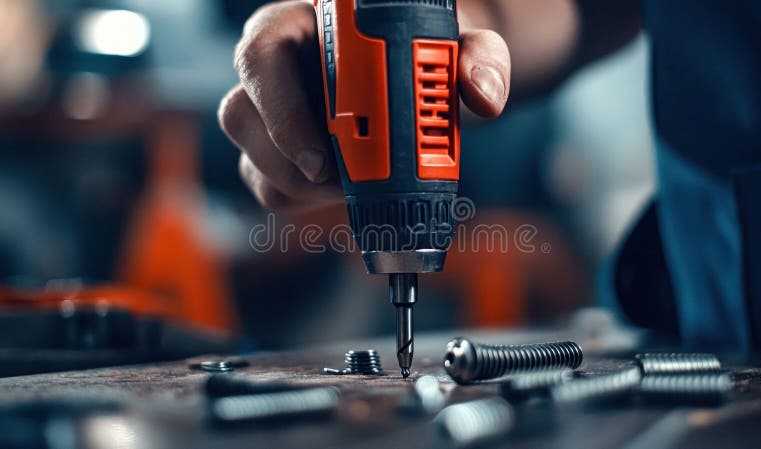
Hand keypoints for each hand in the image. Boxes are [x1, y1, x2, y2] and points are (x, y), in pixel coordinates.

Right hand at [219, 1, 510, 210]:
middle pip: (240, 114)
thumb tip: (483, 96)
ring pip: (253, 162)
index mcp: (305, 27)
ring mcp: (275, 117)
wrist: (429, 81)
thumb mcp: (463, 46)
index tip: (321, 153)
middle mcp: (278, 72)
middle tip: (338, 182)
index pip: (262, 54)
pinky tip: (344, 191)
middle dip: (286, 162)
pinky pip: (274, 191)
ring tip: (352, 185)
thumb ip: (480, 60)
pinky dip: (306, 202)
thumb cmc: (432, 53)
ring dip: (300, 188)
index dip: (280, 107)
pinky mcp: (282, 156)